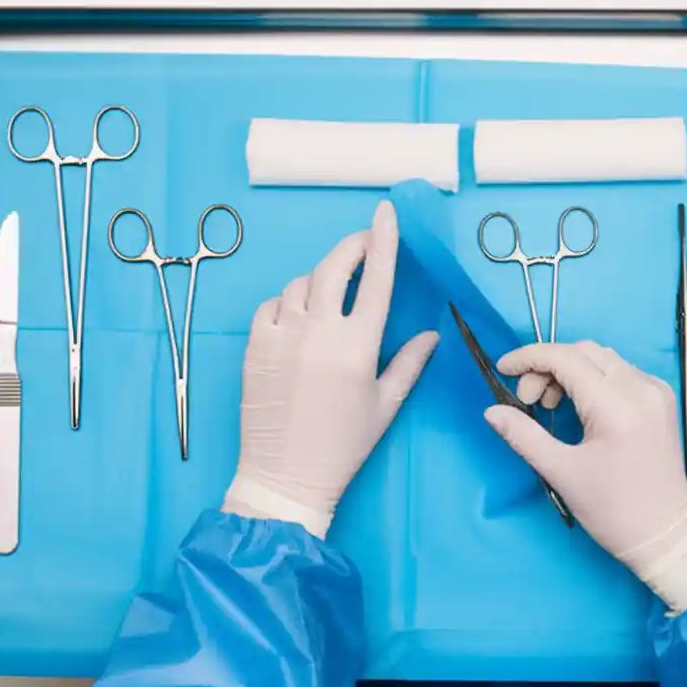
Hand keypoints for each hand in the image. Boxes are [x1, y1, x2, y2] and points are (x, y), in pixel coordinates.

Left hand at [222, 201, 439, 537]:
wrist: (285, 474)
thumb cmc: (343, 445)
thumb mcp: (385, 405)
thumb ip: (409, 364)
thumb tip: (431, 334)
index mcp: (357, 346)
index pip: (377, 279)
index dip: (383, 240)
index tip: (386, 212)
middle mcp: (319, 332)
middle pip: (335, 267)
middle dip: (352, 247)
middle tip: (363, 243)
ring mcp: (282, 336)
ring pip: (301, 284)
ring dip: (319, 281)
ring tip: (331, 296)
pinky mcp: (255, 346)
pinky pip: (270, 306)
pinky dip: (286, 303)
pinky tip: (296, 319)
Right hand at [484, 342, 686, 611]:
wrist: (664, 532)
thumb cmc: (612, 509)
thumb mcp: (561, 472)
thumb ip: (523, 436)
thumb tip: (492, 412)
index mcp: (616, 406)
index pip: (565, 358)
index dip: (528, 358)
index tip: (502, 370)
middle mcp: (641, 388)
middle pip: (583, 352)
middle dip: (547, 366)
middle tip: (528, 400)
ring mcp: (655, 391)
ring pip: (602, 358)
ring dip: (569, 371)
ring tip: (551, 405)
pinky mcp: (661, 399)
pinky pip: (620, 372)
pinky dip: (592, 379)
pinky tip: (579, 406)